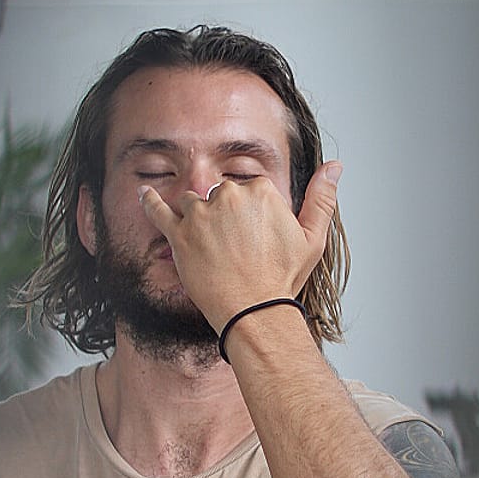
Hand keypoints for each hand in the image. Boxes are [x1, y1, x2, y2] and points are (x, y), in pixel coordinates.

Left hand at [139, 161, 342, 331]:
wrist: (253, 311)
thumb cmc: (282, 278)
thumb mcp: (312, 237)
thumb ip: (322, 198)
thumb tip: (335, 166)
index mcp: (259, 190)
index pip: (247, 189)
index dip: (249, 214)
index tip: (253, 237)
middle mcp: (228, 196)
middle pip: (219, 196)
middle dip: (224, 217)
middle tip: (233, 249)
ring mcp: (201, 214)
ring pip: (194, 203)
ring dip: (197, 218)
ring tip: (207, 245)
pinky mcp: (179, 234)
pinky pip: (158, 210)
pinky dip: (149, 201)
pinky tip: (143, 193)